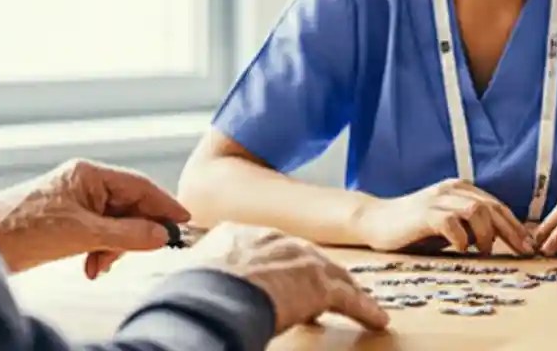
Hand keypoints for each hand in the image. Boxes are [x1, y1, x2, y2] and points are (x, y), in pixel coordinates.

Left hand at [0, 159, 188, 276]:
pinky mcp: (68, 222)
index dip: (164, 204)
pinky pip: (99, 235)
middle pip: (130, 207)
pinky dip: (99, 251)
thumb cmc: (27, 228)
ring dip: (114, 248)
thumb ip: (126, 234)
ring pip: (115, 225)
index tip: (184, 222)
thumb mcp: (82, 233)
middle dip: (132, 235)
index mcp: (90, 175)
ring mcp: (77, 203)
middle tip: (132, 255)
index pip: (139, 186)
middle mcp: (86, 184)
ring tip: (98, 267)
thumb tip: (161, 235)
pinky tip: (90, 267)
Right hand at [191, 224, 388, 333]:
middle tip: (326, 290)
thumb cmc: (191, 291)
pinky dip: (365, 311)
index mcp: (237, 235)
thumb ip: (196, 280)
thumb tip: (178, 304)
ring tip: (359, 303)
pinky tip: (378, 321)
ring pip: (332, 276)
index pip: (266, 248)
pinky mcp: (320, 285)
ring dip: (346, 291)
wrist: (214, 292)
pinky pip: (349, 300)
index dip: (276, 266)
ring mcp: (300, 259)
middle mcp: (273, 239)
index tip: (279, 278)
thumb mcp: (188, 278)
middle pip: (304, 258)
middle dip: (316, 275)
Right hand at [353, 179, 534, 255]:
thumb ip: (470, 226)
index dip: (515, 225)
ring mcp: (437, 199)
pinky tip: (461, 249)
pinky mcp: (424, 213)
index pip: (496, 205)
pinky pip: (452, 223)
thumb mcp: (447, 223)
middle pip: (492, 207)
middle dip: (512, 231)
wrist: (375, 221)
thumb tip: (502, 240)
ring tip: (483, 251)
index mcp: (459, 189)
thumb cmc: (413, 228)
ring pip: (477, 211)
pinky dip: (462, 239)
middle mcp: (451, 190)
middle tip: (523, 252)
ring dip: (486, 234)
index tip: (528, 245)